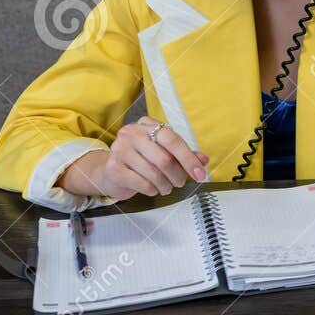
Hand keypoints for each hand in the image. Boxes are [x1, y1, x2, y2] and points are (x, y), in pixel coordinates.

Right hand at [88, 116, 208, 199]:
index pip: (172, 139)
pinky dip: (153, 190)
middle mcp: (132, 133)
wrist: (110, 171)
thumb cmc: (140, 160)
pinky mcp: (113, 168)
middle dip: (178, 175)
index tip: (199, 174)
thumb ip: (183, 154)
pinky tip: (152, 189)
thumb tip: (203, 160)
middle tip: (180, 182)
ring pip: (154, 173)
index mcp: (147, 125)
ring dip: (166, 185)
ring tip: (166, 187)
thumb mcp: (163, 152)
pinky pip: (142, 183)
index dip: (189, 159)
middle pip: (164, 158)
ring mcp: (120, 149)